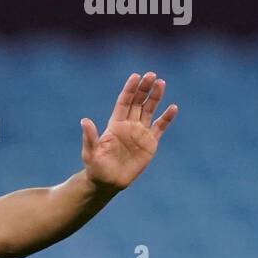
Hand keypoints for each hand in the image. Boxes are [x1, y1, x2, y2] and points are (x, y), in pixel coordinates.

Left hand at [80, 72, 177, 190]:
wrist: (108, 182)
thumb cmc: (96, 167)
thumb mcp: (90, 152)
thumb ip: (90, 137)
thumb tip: (84, 121)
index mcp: (115, 124)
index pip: (124, 102)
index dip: (130, 89)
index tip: (136, 76)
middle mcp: (128, 125)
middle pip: (138, 102)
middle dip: (144, 88)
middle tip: (152, 75)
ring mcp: (140, 133)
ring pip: (149, 110)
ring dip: (155, 97)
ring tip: (161, 83)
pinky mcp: (150, 143)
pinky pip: (159, 127)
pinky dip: (166, 118)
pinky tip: (173, 108)